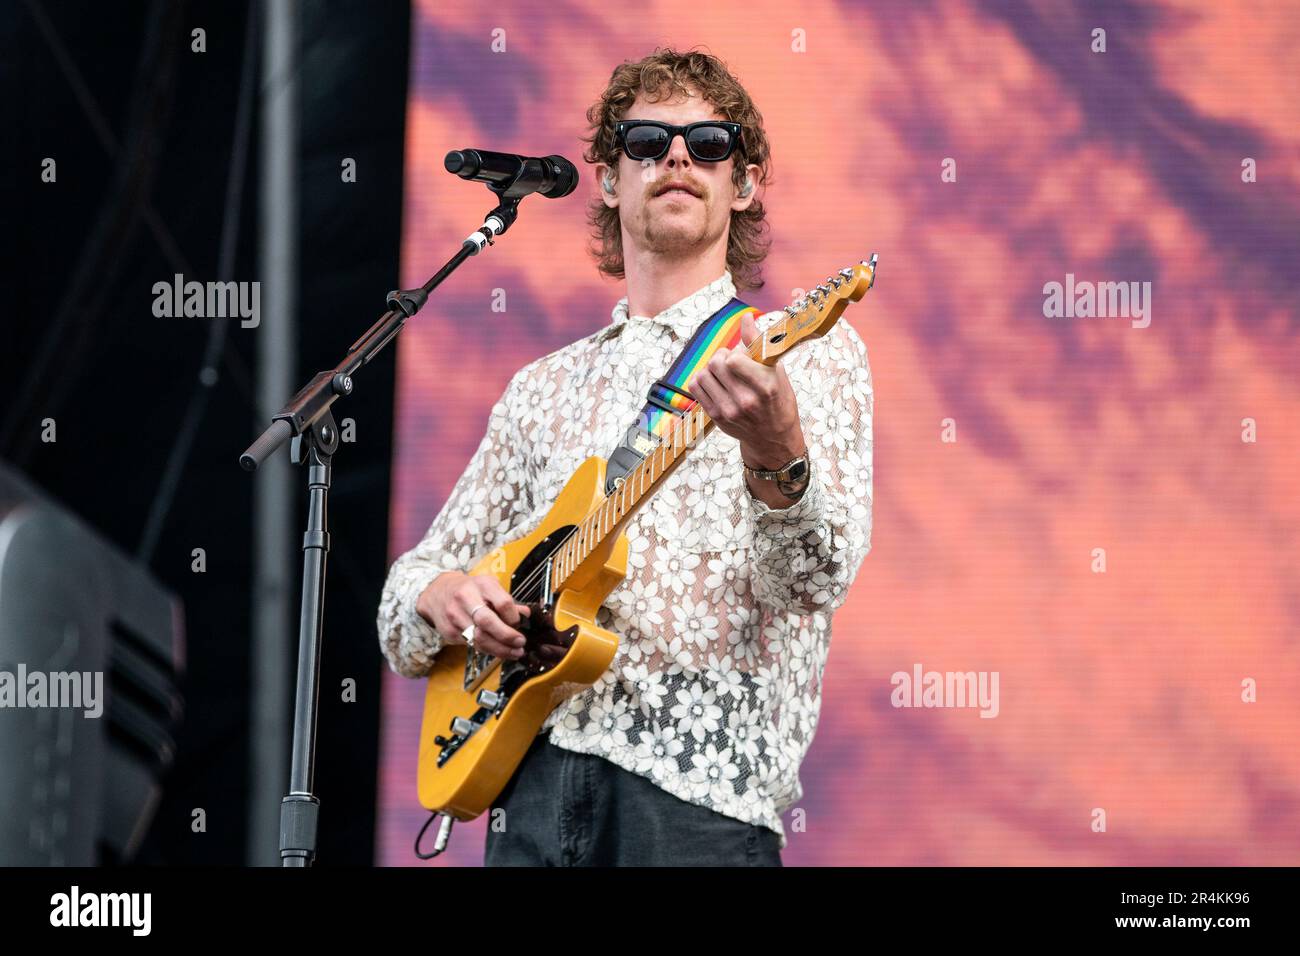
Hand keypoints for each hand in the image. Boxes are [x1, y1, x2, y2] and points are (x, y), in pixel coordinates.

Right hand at [417, 571, 530, 659]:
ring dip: (499, 649)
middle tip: (520, 643)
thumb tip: (525, 615)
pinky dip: (487, 650)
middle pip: (488, 622)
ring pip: (479, 638)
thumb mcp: (488, 587)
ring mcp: (455, 615)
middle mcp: (466, 598)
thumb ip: (506, 601)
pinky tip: (497, 650)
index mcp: (481, 584)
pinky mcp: (449, 631)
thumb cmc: (469, 589)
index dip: (514, 617)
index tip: (520, 624)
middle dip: (507, 637)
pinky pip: (472, 645)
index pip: (503, 603)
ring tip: (513, 652)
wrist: (437, 592)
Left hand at [688, 311, 804, 467]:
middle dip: (723, 355)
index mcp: (766, 387)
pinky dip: (703, 378)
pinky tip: (716, 382)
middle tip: (733, 361)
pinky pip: (696, 386)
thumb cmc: (778, 400)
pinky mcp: (716, 416)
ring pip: (703, 373)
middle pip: (716, 363)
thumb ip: (759, 344)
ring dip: (712, 367)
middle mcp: (746, 401)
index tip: (744, 356)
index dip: (736, 352)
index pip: (733, 360)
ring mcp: (728, 411)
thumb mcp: (776, 372)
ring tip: (724, 372)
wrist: (773, 437)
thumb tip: (745, 317)